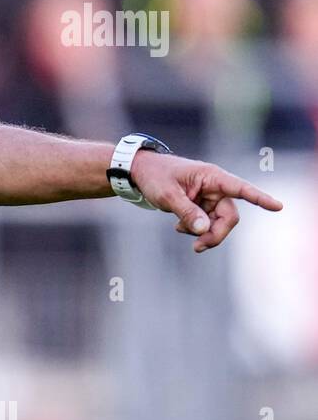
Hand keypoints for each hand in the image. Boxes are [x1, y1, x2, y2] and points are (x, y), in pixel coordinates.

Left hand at [130, 151, 282, 251]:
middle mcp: (216, 187)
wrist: (141, 172)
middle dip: (216, 234)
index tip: (277, 206)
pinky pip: (208, 223)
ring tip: (180, 230)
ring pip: (219, 223)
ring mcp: (210, 197)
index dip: (260, 198)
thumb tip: (205, 229)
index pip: (241, 188)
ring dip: (204, 233)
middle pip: (229, 216)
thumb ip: (186, 212)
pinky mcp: (203, 205)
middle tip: (197, 247)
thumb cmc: (155, 177)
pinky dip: (196, 230)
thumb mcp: (167, 195)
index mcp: (212, 176)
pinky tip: (179, 227)